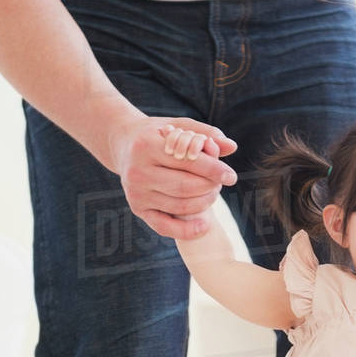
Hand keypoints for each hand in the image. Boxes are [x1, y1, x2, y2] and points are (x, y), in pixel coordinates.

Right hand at [106, 114, 237, 238]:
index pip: (188, 161)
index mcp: (147, 145)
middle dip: (210, 186)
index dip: (214, 170)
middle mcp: (138, 171)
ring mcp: (136, 192)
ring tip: (212, 193)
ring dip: (204, 202)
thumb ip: (206, 134)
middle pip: (185, 186)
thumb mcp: (179, 126)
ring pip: (180, 205)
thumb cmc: (160, 135)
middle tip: (220, 183)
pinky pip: (165, 226)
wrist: (124, 145)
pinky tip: (204, 225)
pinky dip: (187, 230)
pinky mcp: (137, 208)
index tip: (231, 176)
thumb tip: (231, 147)